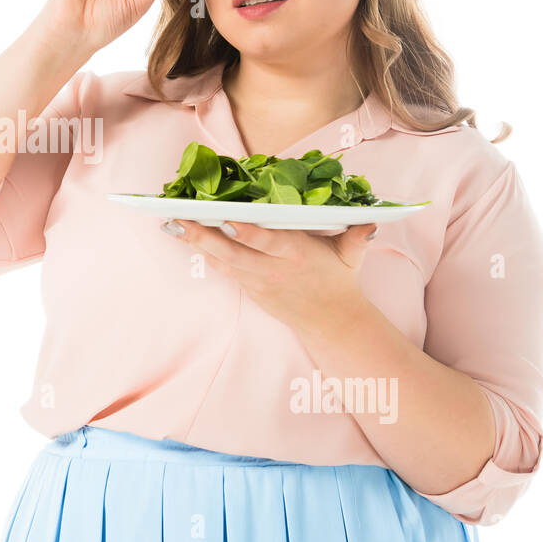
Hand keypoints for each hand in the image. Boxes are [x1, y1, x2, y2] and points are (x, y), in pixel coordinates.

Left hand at [160, 218, 379, 331]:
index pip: (268, 242)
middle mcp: (273, 268)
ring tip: (171, 225)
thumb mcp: (351, 257)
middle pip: (234, 252)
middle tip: (176, 219)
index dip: (246, 233)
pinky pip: (223, 270)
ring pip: (222, 261)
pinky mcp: (250, 289)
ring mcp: (258, 281)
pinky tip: (184, 239)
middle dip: (204, 236)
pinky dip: (203, 255)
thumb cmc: (339, 279)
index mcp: (297, 254)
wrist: (332, 322)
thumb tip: (371, 221)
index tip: (225, 220)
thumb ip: (357, 237)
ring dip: (195, 243)